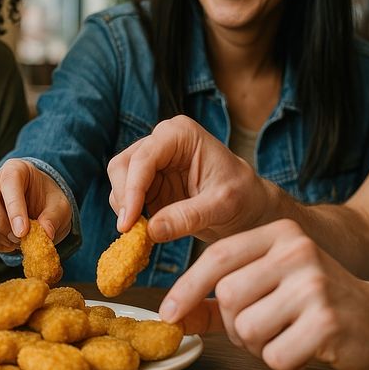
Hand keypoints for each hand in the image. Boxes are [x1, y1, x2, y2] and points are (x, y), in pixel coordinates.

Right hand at [0, 158, 72, 252]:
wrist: (39, 210)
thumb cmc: (47, 201)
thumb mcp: (60, 207)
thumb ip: (54, 218)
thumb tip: (45, 234)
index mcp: (15, 169)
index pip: (9, 181)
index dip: (14, 207)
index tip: (23, 231)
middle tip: (19, 237)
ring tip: (15, 242)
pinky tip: (9, 245)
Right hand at [107, 115, 275, 241]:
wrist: (249, 207)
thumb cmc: (243, 197)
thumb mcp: (221, 207)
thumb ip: (187, 217)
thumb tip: (151, 230)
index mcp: (181, 134)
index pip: (144, 158)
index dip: (131, 190)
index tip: (128, 222)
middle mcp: (162, 141)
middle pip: (122, 165)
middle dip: (124, 198)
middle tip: (130, 231)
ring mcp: (153, 161)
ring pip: (119, 181)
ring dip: (125, 208)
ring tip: (141, 234)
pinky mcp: (148, 182)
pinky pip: (126, 197)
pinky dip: (130, 215)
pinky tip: (144, 232)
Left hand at [159, 219, 368, 369]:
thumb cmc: (316, 303)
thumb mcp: (268, 286)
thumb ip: (219, 301)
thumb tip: (175, 316)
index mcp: (279, 234)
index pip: (218, 257)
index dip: (187, 287)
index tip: (168, 314)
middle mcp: (297, 252)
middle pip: (228, 296)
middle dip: (236, 325)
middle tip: (262, 330)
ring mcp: (314, 285)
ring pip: (248, 328)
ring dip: (260, 346)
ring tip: (286, 337)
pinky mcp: (328, 322)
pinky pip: (276, 355)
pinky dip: (285, 363)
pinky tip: (305, 351)